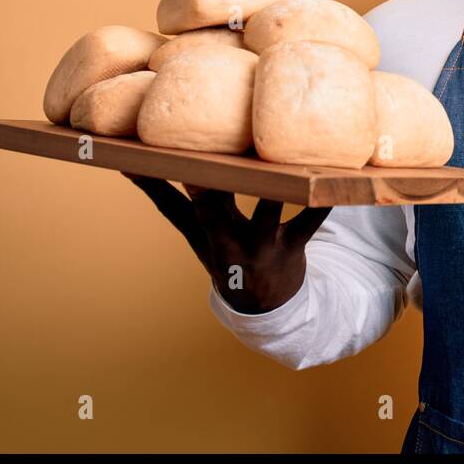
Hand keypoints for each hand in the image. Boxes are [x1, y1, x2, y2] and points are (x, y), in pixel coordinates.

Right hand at [123, 173, 330, 313]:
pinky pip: (308, 224)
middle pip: (213, 213)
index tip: (146, 160)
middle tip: (202, 163)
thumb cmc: (225, 252)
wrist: (265, 304)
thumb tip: (130, 164)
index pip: (181, 207)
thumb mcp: (193, 234)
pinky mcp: (292, 246)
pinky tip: (332, 186)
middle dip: (207, 191)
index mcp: (203, 233)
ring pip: (264, 216)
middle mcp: (228, 240)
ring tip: (279, 166)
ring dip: (271, 194)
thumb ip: (166, 198)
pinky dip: (321, 207)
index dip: (165, 184)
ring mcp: (260, 245)